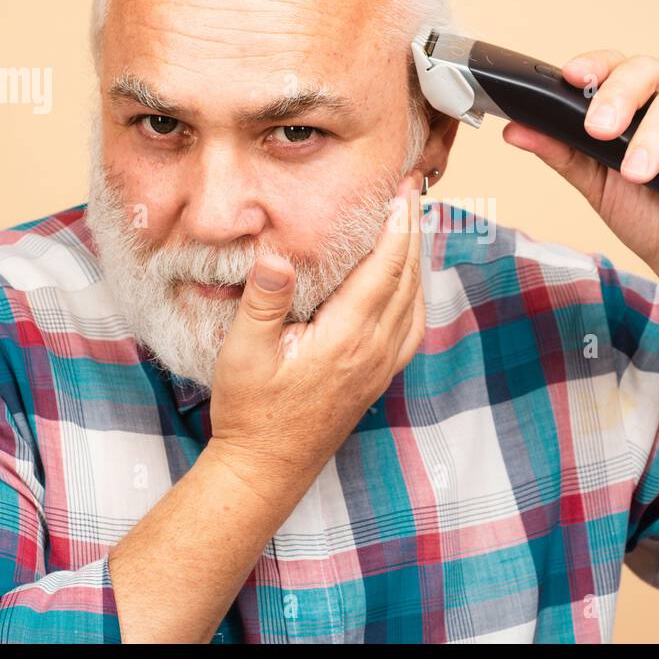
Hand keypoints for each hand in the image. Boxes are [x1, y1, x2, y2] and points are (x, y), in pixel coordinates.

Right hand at [207, 172, 425, 495]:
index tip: (402, 190)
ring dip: (415, 259)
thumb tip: (277, 257)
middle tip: (410, 191)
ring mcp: (380, 366)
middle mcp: (374, 350)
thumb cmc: (251, 412)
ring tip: (410, 225)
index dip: (397, 225)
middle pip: (406, 278)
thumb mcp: (243, 353)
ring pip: (413, 301)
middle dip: (411, 230)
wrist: (268, 468)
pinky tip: (405, 285)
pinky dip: (414, 295)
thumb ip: (263, 303)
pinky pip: (410, 328)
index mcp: (347, 337)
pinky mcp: (378, 378)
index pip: (384, 268)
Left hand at [502, 51, 658, 281]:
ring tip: (638, 174)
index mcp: (636, 101)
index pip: (613, 66)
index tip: (572, 77)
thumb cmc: (648, 213)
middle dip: (619, 96)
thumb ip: (560, 152)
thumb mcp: (594, 183)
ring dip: (653, 136)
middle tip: (598, 132)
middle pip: (647, 69)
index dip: (594, 66)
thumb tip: (514, 129)